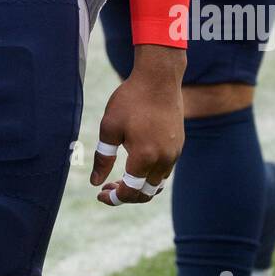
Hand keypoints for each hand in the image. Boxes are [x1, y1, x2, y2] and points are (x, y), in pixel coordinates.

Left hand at [91, 45, 184, 205]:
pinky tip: (135, 164)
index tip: (99, 195)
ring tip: (120, 179)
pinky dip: (150, 175)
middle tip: (107, 188)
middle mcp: (164, 159)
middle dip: (126, 195)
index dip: (114, 198)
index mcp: (145, 156)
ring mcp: (174, 153)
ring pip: (157, 184)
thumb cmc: (131, 99)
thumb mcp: (109, 127)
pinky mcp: (179, 145)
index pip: (130, 191)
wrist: (159, 78)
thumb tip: (95, 182)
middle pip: (146, 193)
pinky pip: (165, 170)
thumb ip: (103, 158)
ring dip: (139, 187)